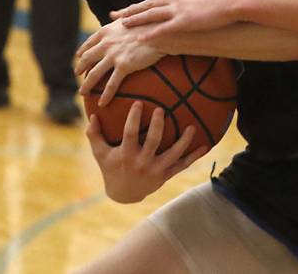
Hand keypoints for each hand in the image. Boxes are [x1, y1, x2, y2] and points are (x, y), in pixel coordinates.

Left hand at [76, 19, 165, 105]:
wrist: (160, 31)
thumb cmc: (149, 22)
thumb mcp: (131, 15)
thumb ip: (120, 15)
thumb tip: (112, 13)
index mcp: (106, 31)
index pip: (89, 42)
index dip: (83, 50)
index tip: (79, 56)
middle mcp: (106, 44)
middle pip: (87, 58)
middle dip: (80, 67)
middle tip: (77, 73)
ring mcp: (113, 56)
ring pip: (94, 74)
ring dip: (86, 85)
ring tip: (82, 92)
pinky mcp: (124, 66)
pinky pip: (111, 84)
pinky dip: (105, 95)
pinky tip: (102, 104)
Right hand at [87, 102, 206, 202]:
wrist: (123, 194)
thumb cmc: (111, 168)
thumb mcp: (100, 153)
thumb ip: (94, 135)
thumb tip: (92, 114)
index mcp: (126, 155)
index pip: (130, 134)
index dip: (134, 118)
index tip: (139, 103)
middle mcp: (142, 162)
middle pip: (153, 141)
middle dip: (158, 125)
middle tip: (162, 109)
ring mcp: (156, 170)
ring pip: (173, 154)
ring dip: (184, 141)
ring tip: (192, 127)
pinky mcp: (166, 175)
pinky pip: (182, 165)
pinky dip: (194, 156)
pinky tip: (205, 146)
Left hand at [113, 0, 237, 39]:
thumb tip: (196, 2)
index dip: (143, 2)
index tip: (131, 6)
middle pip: (149, 3)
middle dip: (132, 9)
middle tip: (116, 13)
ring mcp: (179, 8)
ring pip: (152, 14)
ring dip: (136, 19)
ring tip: (122, 24)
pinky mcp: (185, 20)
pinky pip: (163, 28)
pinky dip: (150, 32)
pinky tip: (140, 37)